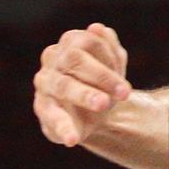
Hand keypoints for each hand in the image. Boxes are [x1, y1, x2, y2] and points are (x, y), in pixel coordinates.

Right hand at [32, 22, 131, 146]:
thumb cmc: (104, 81)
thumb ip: (109, 45)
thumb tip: (97, 28)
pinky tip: (72, 140)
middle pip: (74, 60)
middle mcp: (53, 58)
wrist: (97, 111)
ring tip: (103, 105)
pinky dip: (62, 127)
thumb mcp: (114, 63)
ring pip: (62, 85)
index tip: (125, 85)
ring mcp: (45, 82)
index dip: (109, 60)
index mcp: (71, 41)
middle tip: (123, 94)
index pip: (89, 42)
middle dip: (101, 76)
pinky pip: (50, 115)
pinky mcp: (42, 107)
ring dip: (85, 94)